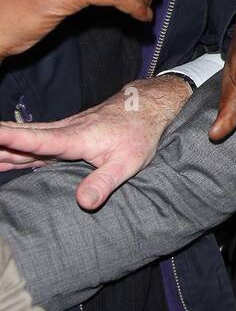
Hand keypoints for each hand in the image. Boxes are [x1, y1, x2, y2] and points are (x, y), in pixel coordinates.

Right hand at [0, 76, 190, 209]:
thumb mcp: (128, 163)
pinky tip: (3, 154)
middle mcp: (64, 133)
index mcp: (76, 139)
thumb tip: (83, 203)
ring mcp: (63, 132)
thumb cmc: (139, 134)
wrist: (146, 106)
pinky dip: (15, 145)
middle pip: (24, 140)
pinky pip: (34, 141)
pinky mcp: (66, 135)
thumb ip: (104, 182)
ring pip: (27, 141)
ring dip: (3, 146)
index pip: (37, 141)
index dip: (12, 140)